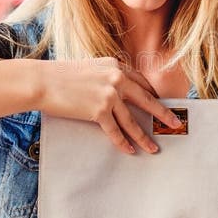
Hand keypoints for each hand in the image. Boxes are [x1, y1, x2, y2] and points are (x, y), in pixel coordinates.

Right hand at [35, 57, 181, 154]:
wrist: (42, 81)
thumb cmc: (60, 76)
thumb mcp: (90, 69)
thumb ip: (106, 77)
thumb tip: (116, 92)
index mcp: (116, 66)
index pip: (141, 82)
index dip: (153, 95)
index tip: (161, 105)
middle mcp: (116, 78)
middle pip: (146, 100)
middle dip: (163, 114)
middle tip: (175, 124)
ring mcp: (109, 94)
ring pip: (132, 120)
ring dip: (144, 137)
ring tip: (154, 148)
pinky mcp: (98, 110)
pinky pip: (115, 130)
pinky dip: (123, 142)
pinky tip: (130, 151)